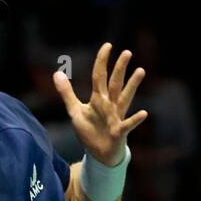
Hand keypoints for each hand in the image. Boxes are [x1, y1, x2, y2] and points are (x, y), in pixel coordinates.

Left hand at [53, 42, 147, 165]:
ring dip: (132, 85)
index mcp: (98, 99)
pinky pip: (128, 124)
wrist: (99, 154)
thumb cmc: (90, 132)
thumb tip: (57, 73)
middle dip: (120, 68)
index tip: (108, 46)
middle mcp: (109, 104)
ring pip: (125, 98)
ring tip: (140, 71)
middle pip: (115, 83)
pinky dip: (135, 119)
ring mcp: (116, 117)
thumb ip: (67, 93)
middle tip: (127, 52)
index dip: (102, 61)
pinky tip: (144, 113)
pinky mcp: (119, 131)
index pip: (100, 76)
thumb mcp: (75, 111)